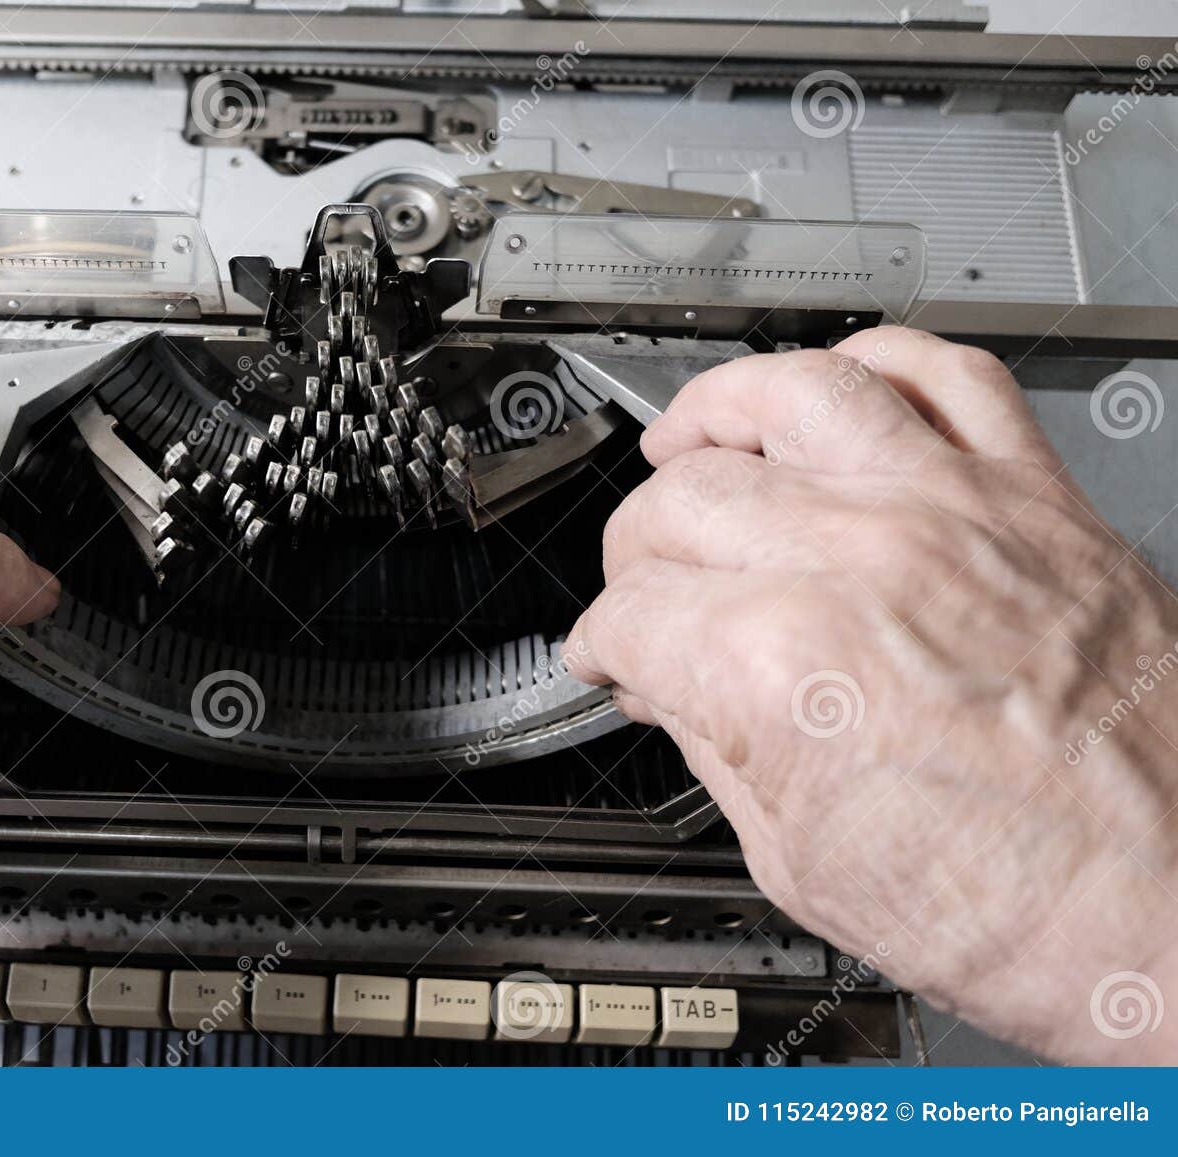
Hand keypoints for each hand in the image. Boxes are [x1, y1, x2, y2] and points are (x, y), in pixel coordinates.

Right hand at [566, 326, 1177, 1063]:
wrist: (1175, 910)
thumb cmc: (1021, 912)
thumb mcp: (801, 862)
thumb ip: (713, 747)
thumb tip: (668, 685)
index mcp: (779, 664)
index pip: (632, 614)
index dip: (602, 643)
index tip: (611, 657)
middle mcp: (859, 561)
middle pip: (683, 501)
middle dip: (634, 552)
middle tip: (644, 588)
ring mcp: (951, 514)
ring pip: (795, 395)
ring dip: (719, 411)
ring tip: (691, 437)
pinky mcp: (1035, 499)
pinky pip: (945, 374)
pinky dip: (875, 364)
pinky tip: (838, 392)